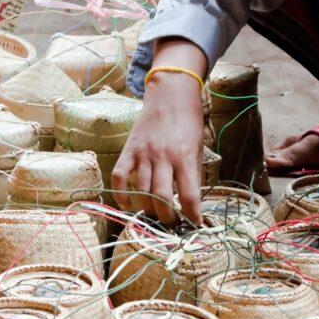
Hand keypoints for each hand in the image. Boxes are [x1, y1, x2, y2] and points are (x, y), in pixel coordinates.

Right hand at [112, 41, 207, 224]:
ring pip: (142, 191)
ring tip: (155, 216)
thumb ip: (194, 173)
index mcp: (185, 156)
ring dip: (148, 209)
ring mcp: (144, 153)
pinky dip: (121, 194)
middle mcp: (163, 157)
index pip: (190, 195)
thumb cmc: (188, 121)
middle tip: (171, 223)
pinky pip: (119, 176)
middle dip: (167, 217)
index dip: (192, 215)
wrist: (170, 94)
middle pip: (162, 198)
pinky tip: (127, 205)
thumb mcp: (199, 146)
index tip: (194, 225)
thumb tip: (192, 202)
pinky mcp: (129, 149)